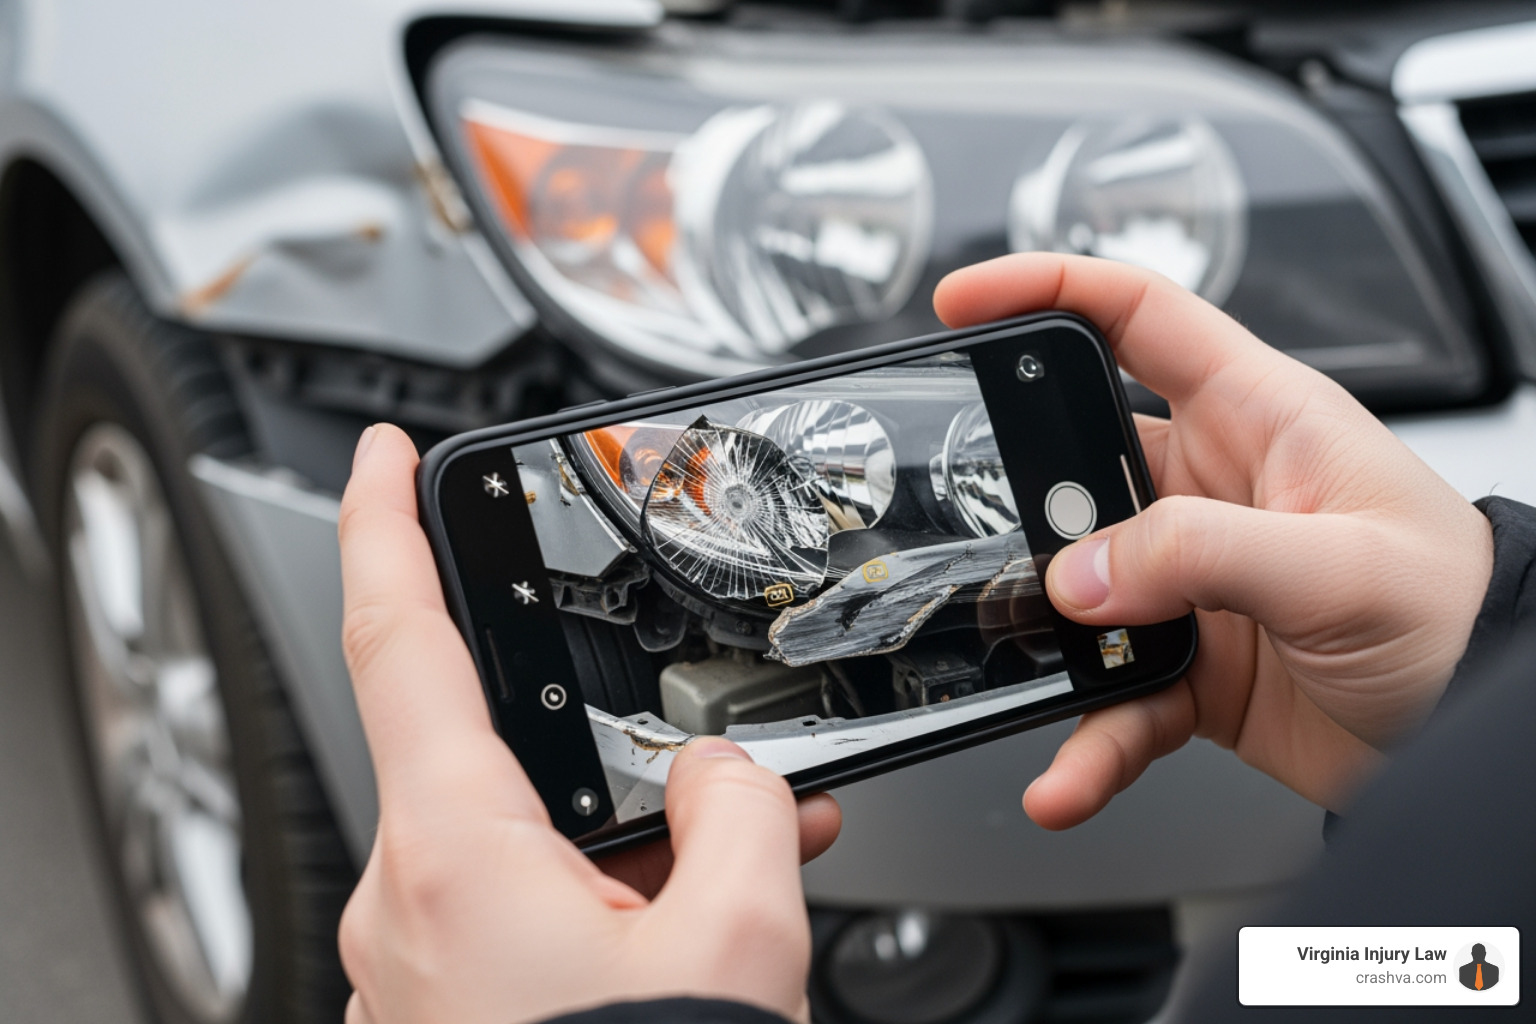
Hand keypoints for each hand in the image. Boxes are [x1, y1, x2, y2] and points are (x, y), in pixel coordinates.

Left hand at [336, 424, 839, 1023]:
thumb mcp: (740, 943)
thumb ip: (744, 814)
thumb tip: (725, 777)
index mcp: (453, 860)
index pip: (394, 638)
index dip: (382, 522)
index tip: (384, 456)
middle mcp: (407, 909)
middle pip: (500, 753)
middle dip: (604, 727)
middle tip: (699, 746)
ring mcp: (415, 967)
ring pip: (520, 841)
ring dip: (624, 833)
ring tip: (735, 861)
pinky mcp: (444, 1010)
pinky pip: (517, 913)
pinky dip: (600, 896)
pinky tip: (686, 915)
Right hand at [934, 254, 1493, 825]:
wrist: (1488, 729)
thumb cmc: (1458, 612)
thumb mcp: (1340, 565)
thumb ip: (1204, 554)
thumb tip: (1083, 574)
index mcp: (1256, 417)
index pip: (1136, 319)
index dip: (1047, 290)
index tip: (965, 302)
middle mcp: (1211, 491)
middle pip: (1075, 463)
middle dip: (1020, 499)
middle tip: (992, 540)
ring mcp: (1192, 580)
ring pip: (1078, 591)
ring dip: (1044, 640)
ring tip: (1026, 672)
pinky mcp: (1187, 663)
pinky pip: (1108, 696)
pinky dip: (1083, 738)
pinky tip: (1069, 777)